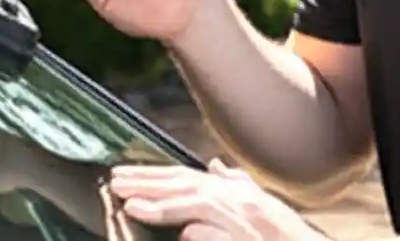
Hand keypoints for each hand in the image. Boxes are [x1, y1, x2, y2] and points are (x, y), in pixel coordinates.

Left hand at [108, 159, 327, 240]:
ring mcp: (244, 222)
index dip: (152, 175)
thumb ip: (237, 185)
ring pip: (199, 208)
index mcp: (234, 191)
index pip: (185, 177)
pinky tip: (184, 235)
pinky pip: (221, 236)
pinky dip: (204, 235)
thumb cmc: (284, 235)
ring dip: (166, 207)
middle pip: (187, 186)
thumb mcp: (260, 205)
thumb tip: (217, 166)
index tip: (121, 175)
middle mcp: (238, 201)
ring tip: (133, 207)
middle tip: (115, 184)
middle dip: (149, 184)